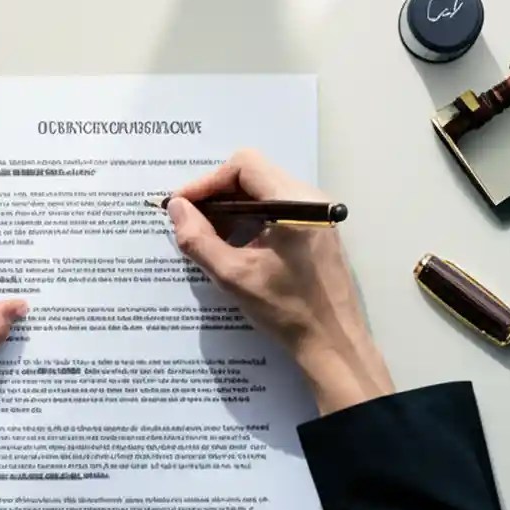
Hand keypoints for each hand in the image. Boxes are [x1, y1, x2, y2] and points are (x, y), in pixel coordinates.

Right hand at [168, 149, 393, 414]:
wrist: (333, 344)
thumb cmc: (287, 311)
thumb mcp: (234, 276)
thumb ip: (199, 239)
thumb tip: (176, 208)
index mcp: (295, 203)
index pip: (244, 166)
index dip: (207, 182)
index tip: (182, 206)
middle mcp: (310, 200)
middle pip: (253, 176)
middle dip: (216, 195)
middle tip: (189, 221)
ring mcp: (316, 215)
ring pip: (263, 193)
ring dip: (231, 209)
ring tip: (206, 236)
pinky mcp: (316, 231)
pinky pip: (276, 210)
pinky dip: (249, 220)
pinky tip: (232, 246)